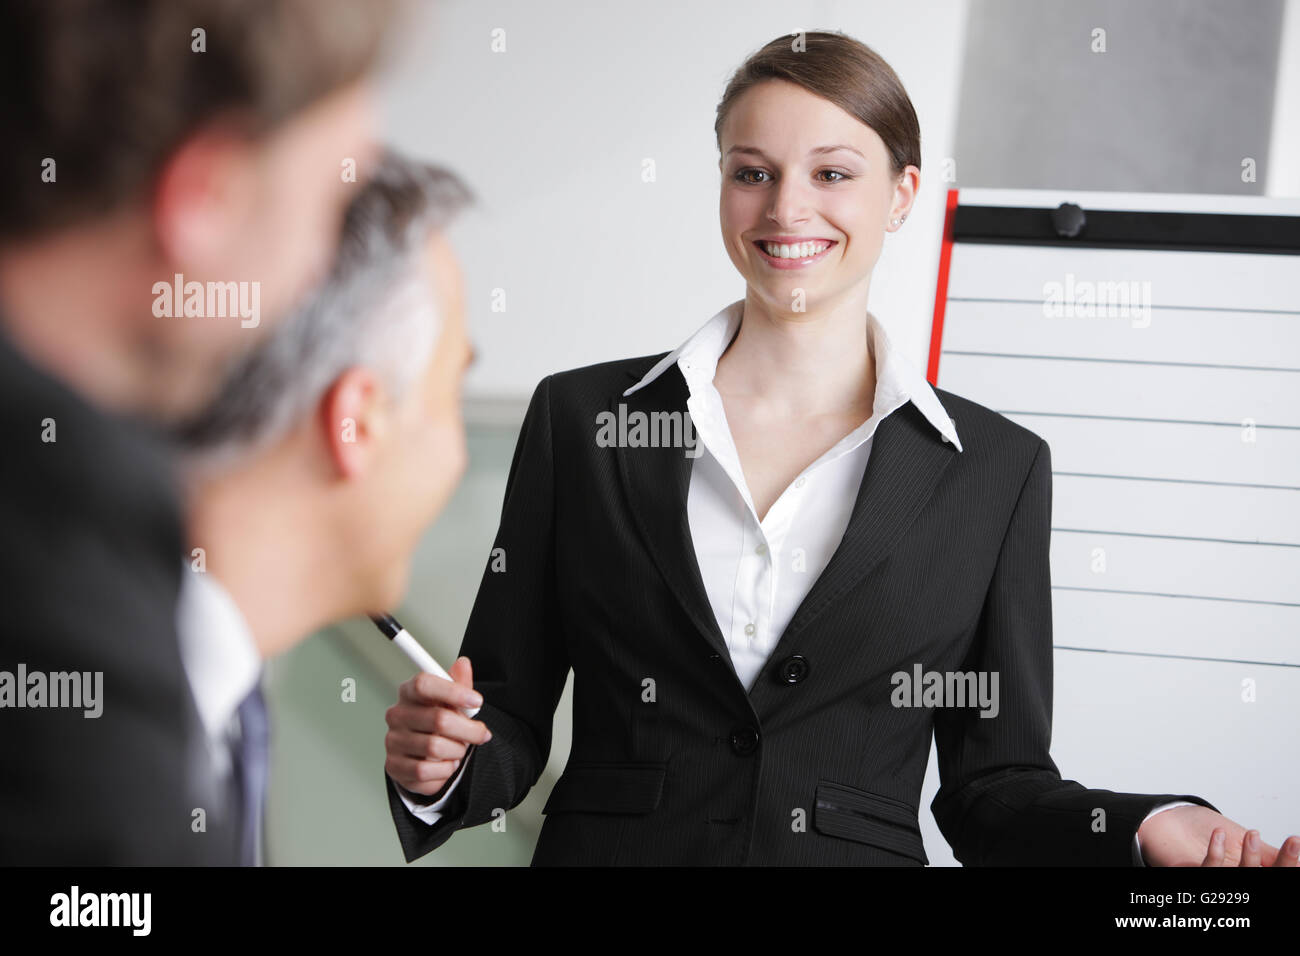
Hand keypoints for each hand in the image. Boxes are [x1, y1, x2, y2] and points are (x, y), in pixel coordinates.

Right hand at [384, 656, 491, 797]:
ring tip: (459, 749)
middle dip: (468, 730)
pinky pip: (425, 771)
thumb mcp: (452, 702)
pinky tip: (446, 764)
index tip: (477, 701)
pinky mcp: (393, 766)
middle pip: (438, 719)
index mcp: (409, 693)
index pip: (424, 684)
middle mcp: (397, 715)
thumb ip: (459, 684)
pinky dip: (444, 770)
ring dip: (456, 751)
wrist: (423, 756)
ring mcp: (393, 741)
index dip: (453, 692)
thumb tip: (463, 664)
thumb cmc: (438, 723)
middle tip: (481, 734)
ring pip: (434, 747)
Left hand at [1138, 804, 1299, 866]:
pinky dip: (1215, 853)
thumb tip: (1296, 854)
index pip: (1275, 874)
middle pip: (1262, 878)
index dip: (1288, 863)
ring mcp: (1214, 881)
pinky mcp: (1192, 875)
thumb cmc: (1200, 832)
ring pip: (1240, 878)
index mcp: (1246, 873)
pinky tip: (1219, 835)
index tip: (1296, 843)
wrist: (1165, 821)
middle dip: (1282, 863)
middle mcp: (1234, 883)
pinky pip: (1207, 871)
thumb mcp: (1240, 841)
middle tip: (1293, 842)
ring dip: (1250, 858)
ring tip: (1252, 834)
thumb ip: (1265, 852)